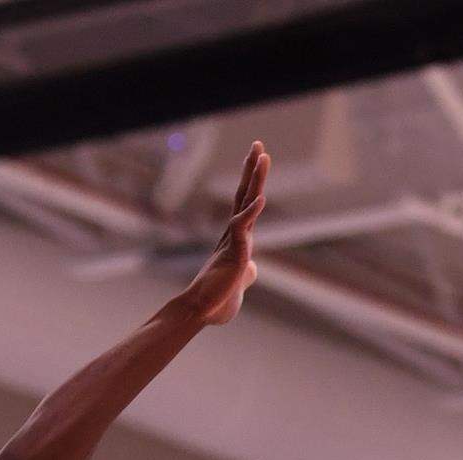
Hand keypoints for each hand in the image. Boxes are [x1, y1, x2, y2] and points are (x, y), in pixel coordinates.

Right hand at [182, 141, 269, 325]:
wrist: (201, 312)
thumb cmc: (216, 299)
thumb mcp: (239, 282)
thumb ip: (246, 271)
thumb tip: (251, 267)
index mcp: (237, 238)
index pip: (246, 203)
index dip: (252, 181)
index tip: (257, 159)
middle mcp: (234, 234)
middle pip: (245, 194)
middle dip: (252, 169)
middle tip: (257, 144)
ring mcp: (233, 241)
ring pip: (244, 203)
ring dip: (254, 179)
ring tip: (261, 156)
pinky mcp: (234, 254)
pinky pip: (242, 228)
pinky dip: (251, 212)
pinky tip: (261, 197)